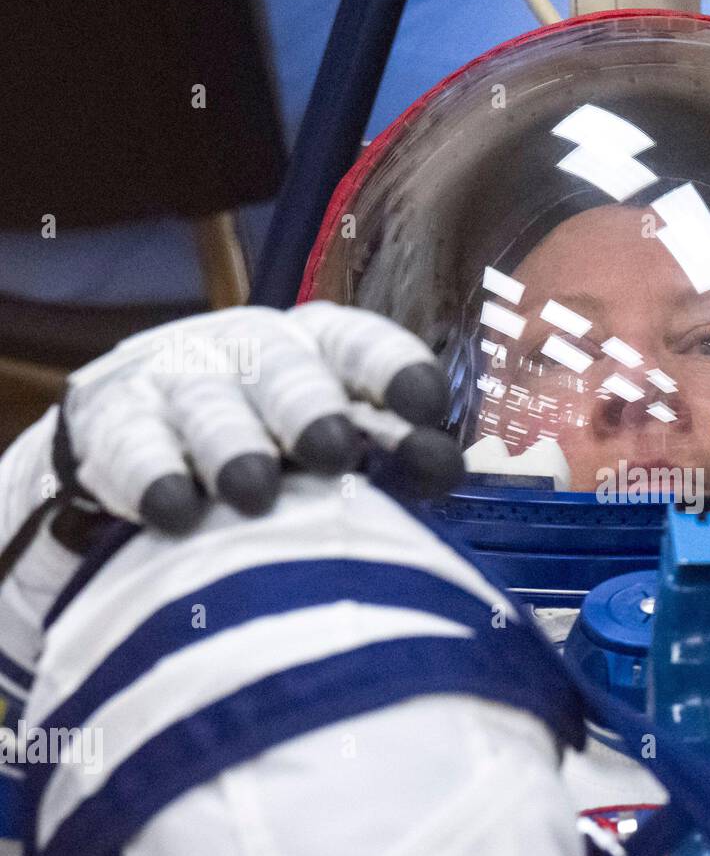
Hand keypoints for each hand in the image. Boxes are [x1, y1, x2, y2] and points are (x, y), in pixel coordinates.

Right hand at [60, 301, 461, 532]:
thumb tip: (447, 467)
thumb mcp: (333, 437)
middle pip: (285, 372)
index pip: (363, 345)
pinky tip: (173, 510)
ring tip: (253, 491)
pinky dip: (152, 476)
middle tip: (332, 449)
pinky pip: (133, 444)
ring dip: (234, 447)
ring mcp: (181, 381)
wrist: (151, 438)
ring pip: (210, 407)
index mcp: (321, 349)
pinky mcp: (116, 420)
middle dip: (310, 408)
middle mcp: (253, 352)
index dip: (394, 370)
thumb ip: (391, 451)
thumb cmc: (275, 441)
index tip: (424, 405)